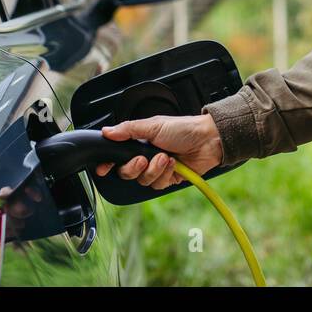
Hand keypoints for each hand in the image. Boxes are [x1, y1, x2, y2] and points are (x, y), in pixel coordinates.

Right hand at [95, 113, 223, 189]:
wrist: (208, 139)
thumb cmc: (184, 128)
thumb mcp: (153, 125)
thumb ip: (128, 130)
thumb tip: (106, 131)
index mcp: (139, 142)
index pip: (117, 156)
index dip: (108, 163)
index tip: (103, 167)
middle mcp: (146, 156)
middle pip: (126, 173)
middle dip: (133, 167)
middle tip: (143, 158)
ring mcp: (157, 168)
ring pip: (142, 181)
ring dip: (154, 169)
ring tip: (166, 157)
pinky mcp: (169, 179)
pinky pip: (158, 185)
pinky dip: (165, 174)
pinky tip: (174, 163)